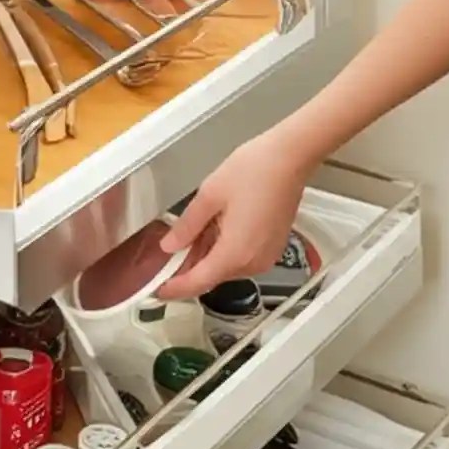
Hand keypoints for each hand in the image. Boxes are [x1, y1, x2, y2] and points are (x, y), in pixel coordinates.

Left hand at [156, 131, 312, 299]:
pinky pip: (242, 258)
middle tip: (168, 253)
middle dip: (189, 269)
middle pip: (212, 277)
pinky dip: (224, 251)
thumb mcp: (209, 196)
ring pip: (226, 268)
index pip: (197, 283)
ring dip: (207, 258)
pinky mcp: (272, 248)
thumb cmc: (255, 171)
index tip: (158, 290)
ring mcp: (266, 256)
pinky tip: (214, 230)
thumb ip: (186, 226)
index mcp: (235, 254)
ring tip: (193, 233)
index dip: (174, 289)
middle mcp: (253, 262)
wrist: (291, 158)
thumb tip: (170, 246)